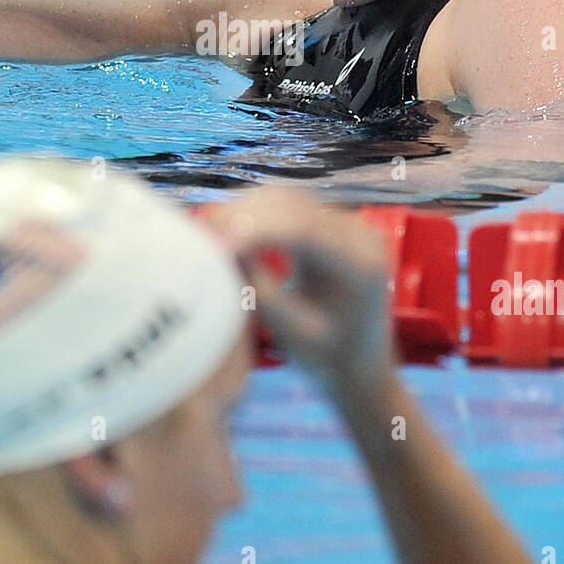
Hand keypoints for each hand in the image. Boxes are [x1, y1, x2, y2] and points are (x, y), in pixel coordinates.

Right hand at [203, 188, 393, 388]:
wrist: (361, 365)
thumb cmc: (331, 361)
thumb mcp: (295, 334)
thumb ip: (262, 294)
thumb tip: (223, 255)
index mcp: (359, 262)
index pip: (302, 230)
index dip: (253, 231)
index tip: (215, 246)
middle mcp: (357, 233)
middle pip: (292, 204)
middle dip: (243, 216)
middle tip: (201, 235)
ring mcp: (344, 224)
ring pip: (285, 197)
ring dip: (244, 210)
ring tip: (209, 232)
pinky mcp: (327, 225)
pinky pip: (286, 206)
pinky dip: (254, 214)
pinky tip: (228, 230)